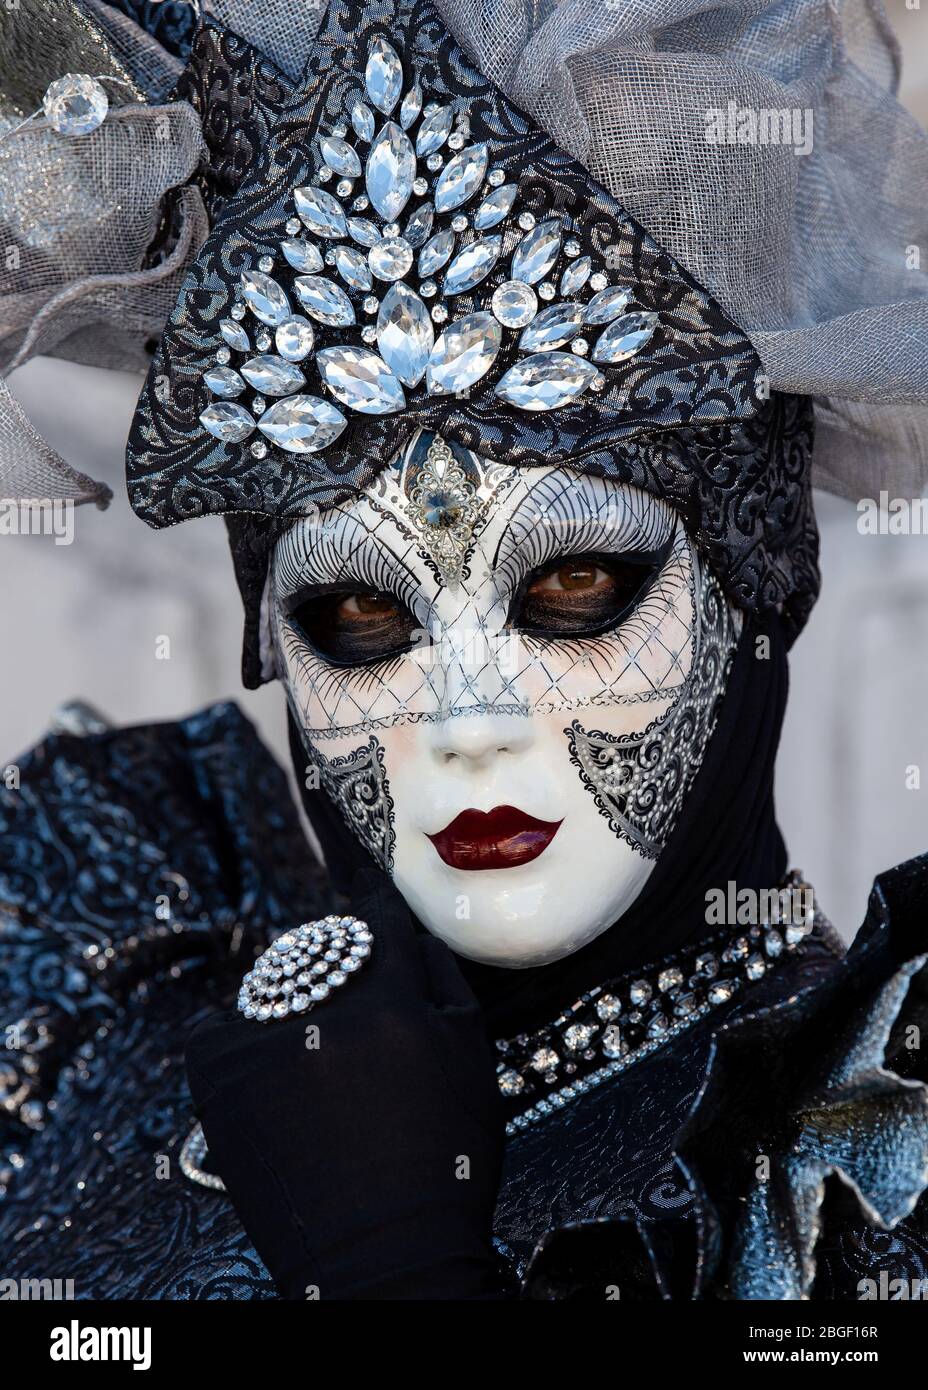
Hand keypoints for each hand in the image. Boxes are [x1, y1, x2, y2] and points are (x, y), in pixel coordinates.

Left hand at [186, 866, 506, 1298]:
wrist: (381, 1256)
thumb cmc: (440, 1168)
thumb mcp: (475, 1066)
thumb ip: (445, 985)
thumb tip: (412, 934)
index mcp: (396, 1005)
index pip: (378, 923)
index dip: (371, 906)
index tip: (361, 891)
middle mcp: (328, 1015)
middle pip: (324, 952)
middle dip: (335, 970)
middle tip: (345, 1016)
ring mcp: (268, 1046)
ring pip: (271, 989)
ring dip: (290, 1009)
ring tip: (309, 1064)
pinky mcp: (219, 1078)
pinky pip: (217, 1028)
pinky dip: (235, 1041)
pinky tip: (260, 1074)